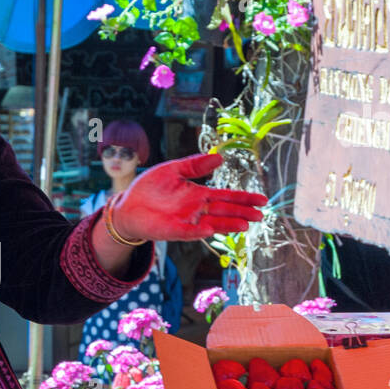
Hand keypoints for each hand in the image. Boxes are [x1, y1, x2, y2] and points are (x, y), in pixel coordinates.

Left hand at [113, 154, 267, 241]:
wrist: (127, 204)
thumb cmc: (149, 188)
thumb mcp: (173, 170)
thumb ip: (195, 165)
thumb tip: (220, 157)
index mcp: (198, 195)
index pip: (226, 196)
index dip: (244, 198)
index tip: (262, 200)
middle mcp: (196, 210)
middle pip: (224, 211)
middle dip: (242, 213)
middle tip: (260, 215)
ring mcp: (185, 221)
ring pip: (211, 224)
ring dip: (227, 225)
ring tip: (245, 225)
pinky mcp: (172, 230)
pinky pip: (188, 231)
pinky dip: (198, 231)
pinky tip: (210, 228)